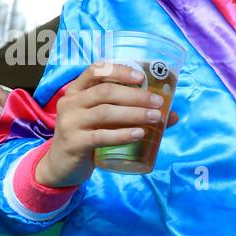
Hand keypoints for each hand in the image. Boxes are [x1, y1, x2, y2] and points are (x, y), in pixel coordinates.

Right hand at [35, 62, 179, 187]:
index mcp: (77, 90)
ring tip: (156, 117)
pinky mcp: (74, 143)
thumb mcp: (103, 121)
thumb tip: (172, 115)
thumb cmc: (88, 136)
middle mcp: (70, 102)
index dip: (119, 71)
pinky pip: (101, 136)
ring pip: (105, 112)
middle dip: (135, 95)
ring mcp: (70, 122)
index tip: (141, 77)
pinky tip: (139, 134)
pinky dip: (122, 134)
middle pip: (105, 92)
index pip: (95, 71)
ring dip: (134, 113)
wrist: (63, 165)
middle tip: (159, 102)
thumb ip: (131, 114)